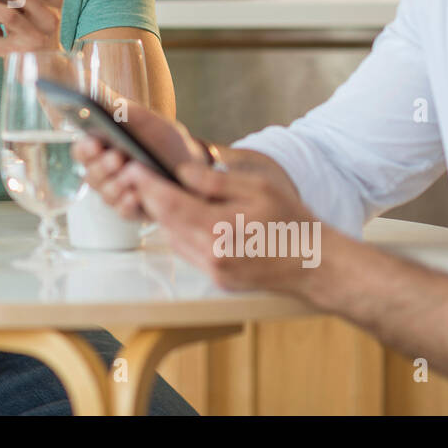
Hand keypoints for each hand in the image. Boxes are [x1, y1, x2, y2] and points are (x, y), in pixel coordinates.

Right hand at [71, 101, 203, 219]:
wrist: (191, 161)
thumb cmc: (162, 139)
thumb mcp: (144, 119)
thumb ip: (122, 109)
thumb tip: (99, 97)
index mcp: (102, 150)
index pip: (82, 152)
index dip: (85, 149)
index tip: (94, 142)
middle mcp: (106, 174)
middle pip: (91, 176)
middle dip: (103, 166)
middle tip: (117, 156)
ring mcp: (120, 193)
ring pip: (106, 195)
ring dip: (115, 185)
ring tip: (130, 174)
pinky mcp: (136, 210)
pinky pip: (124, 212)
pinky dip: (127, 204)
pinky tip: (135, 195)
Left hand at [105, 152, 323, 293]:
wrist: (314, 263)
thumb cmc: (290, 220)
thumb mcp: (257, 187)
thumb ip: (215, 181)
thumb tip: (181, 172)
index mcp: (219, 229)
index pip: (169, 203)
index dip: (146, 184)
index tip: (132, 168)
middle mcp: (211, 254)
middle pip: (165, 222)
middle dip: (149, 198)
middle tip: (137, 176)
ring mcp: (214, 271)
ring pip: (173, 238)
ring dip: (163, 216)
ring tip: (158, 192)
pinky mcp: (218, 279)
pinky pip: (187, 252)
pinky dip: (180, 233)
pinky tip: (184, 216)